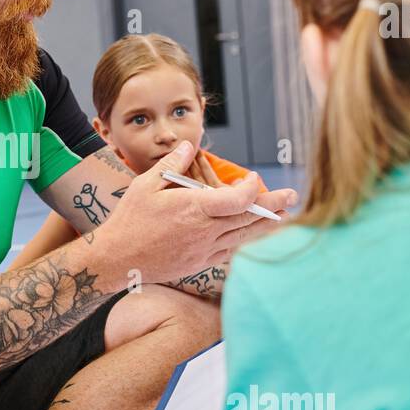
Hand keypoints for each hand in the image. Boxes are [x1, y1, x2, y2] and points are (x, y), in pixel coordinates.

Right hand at [91, 139, 297, 288]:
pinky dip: (246, 242)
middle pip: (250, 219)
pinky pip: (231, 251)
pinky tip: (252, 237)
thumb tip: (188, 146)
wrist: (117, 258)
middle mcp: (206, 231)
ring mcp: (205, 250)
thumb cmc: (130, 220)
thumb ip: (172, 164)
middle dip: (274, 206)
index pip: (240, 199)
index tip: (252, 179)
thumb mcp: (146, 185)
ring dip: (266, 226)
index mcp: (195, 208)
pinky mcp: (200, 263)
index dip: (253, 188)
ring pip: (245, 237)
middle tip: (292, 197)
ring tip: (283, 217)